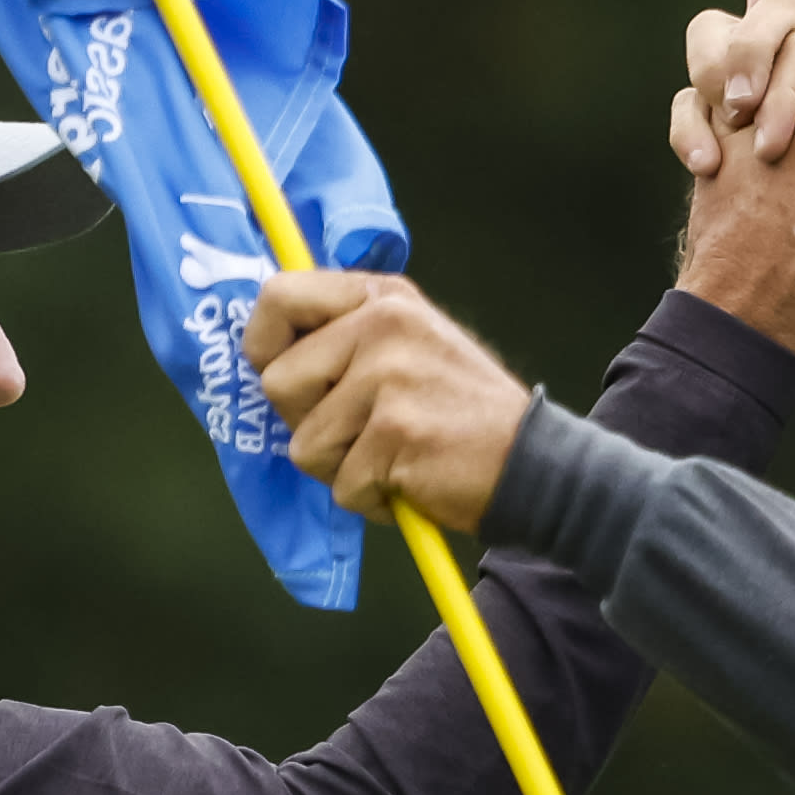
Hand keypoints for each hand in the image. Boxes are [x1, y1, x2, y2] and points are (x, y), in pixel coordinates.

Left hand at [245, 272, 532, 532]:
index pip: (277, 295)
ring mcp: (388, 375)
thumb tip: (264, 354)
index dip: (262, 345)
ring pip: (304, 445)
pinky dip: (371, 499)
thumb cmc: (458, 414)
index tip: (285, 376)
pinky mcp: (395, 430)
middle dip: (309, 425)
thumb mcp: (409, 344)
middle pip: (278, 383)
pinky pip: (342, 486)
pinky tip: (411, 479)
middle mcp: (382, 324)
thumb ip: (344, 337)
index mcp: (380, 297)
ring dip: (342, 469)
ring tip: (393, 456)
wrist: (532, 464)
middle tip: (364, 431)